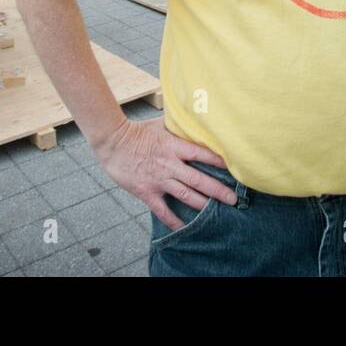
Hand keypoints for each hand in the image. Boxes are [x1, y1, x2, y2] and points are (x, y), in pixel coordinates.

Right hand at [93, 117, 237, 229]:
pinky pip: (163, 210)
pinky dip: (174, 221)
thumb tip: (195, 117)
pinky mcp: (147, 192)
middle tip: (233, 200)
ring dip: (202, 205)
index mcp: (173, 146)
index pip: (201, 154)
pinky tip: (185, 228)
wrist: (112, 142)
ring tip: (217, 213)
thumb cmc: (136, 131)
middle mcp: (169, 164)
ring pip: (185, 195)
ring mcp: (158, 180)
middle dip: (218, 190)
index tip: (234, 168)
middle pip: (198, 179)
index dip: (218, 161)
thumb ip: (177, 125)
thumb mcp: (160, 124)